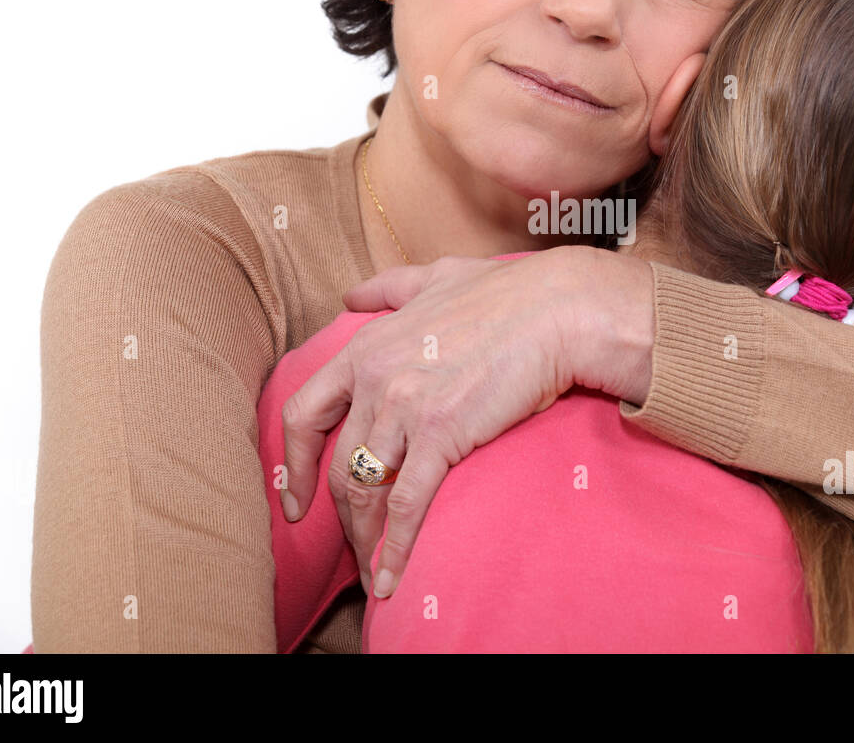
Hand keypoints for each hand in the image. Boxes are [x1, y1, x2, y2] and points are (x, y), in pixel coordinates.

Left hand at [279, 245, 654, 598]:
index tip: (297, 496)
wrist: (558, 309)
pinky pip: (407, 504)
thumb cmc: (508, 292)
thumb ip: (390, 288)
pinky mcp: (442, 435)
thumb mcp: (437, 276)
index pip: (305, 413)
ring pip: (365, 490)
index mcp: (367, 347)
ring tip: (374, 569)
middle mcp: (375, 379)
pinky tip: (393, 577)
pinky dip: (396, 547)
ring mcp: (405, 407)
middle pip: (337, 464)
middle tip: (347, 546)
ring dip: (365, 539)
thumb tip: (352, 295)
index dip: (296, 462)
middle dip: (336, 515)